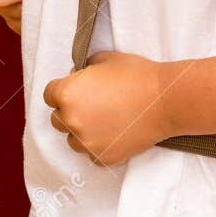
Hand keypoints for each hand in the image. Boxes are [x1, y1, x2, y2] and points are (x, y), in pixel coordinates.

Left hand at [42, 51, 172, 165]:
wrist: (165, 100)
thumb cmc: (136, 75)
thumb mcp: (104, 59)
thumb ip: (83, 69)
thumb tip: (77, 77)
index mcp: (67, 93)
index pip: (49, 95)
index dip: (62, 91)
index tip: (77, 91)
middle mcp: (71, 120)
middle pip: (58, 119)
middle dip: (71, 111)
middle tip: (94, 105)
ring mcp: (86, 142)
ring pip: (73, 139)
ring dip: (83, 131)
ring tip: (106, 120)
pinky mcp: (102, 157)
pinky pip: (91, 153)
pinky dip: (99, 145)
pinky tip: (115, 133)